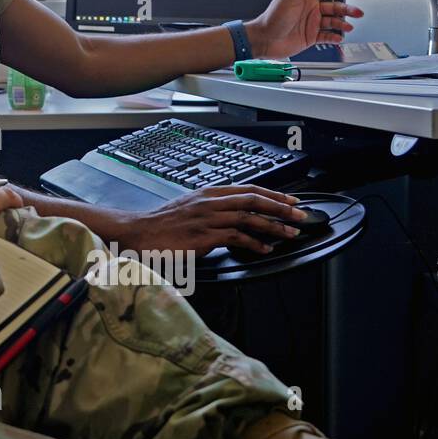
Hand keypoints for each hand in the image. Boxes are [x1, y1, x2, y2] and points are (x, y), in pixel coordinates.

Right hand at [117, 185, 309, 256]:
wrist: (138, 233)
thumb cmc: (161, 224)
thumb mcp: (188, 208)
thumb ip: (210, 209)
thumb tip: (231, 216)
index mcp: (207, 193)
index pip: (247, 189)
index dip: (273, 194)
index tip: (290, 200)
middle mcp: (209, 202)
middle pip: (253, 200)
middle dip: (281, 208)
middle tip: (300, 216)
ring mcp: (207, 219)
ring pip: (249, 218)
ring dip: (274, 226)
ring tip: (290, 234)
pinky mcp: (204, 237)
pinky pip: (237, 238)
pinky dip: (254, 244)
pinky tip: (265, 249)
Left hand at [247, 0, 362, 57]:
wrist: (265, 39)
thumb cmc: (273, 17)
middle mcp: (310, 10)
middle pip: (334, 7)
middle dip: (347, 9)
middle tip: (358, 12)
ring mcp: (311, 24)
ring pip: (333, 22)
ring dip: (342, 23)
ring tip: (348, 27)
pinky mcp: (310, 37)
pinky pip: (327, 36)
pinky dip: (334, 37)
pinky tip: (338, 37)